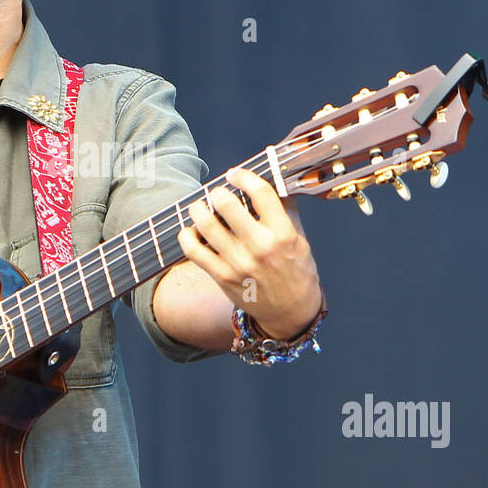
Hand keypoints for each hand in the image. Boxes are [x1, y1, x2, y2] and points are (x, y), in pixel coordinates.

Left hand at [176, 165, 323, 340]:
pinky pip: (194, 250)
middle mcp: (260, 247)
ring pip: (206, 224)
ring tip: (200, 207)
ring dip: (198, 209)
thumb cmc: (296, 272)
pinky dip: (187, 235)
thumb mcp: (300, 239)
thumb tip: (272, 178)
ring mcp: (238, 263)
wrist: (290, 313)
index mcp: (283, 234)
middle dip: (218, 192)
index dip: (243, 176)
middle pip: (227, 204)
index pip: (260, 192)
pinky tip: (191, 230)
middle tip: (217, 194)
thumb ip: (285, 209)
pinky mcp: (222, 277)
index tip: (234, 174)